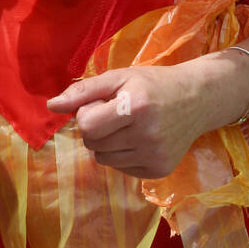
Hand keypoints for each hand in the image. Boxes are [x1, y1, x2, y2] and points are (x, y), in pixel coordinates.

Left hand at [46, 65, 209, 179]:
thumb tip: (51, 106)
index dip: (87, 113)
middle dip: (95, 128)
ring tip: (126, 126)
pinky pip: (121, 168)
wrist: (196, 99)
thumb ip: (83, 91)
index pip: (86, 126)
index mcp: (136, 107)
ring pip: (103, 160)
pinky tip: (138, 138)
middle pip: (93, 144)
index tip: (103, 103)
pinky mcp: (159, 171)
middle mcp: (147, 135)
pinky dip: (122, 155)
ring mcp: (155, 156)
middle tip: (115, 113)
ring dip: (107, 143)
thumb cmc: (153, 84)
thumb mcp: (119, 77)